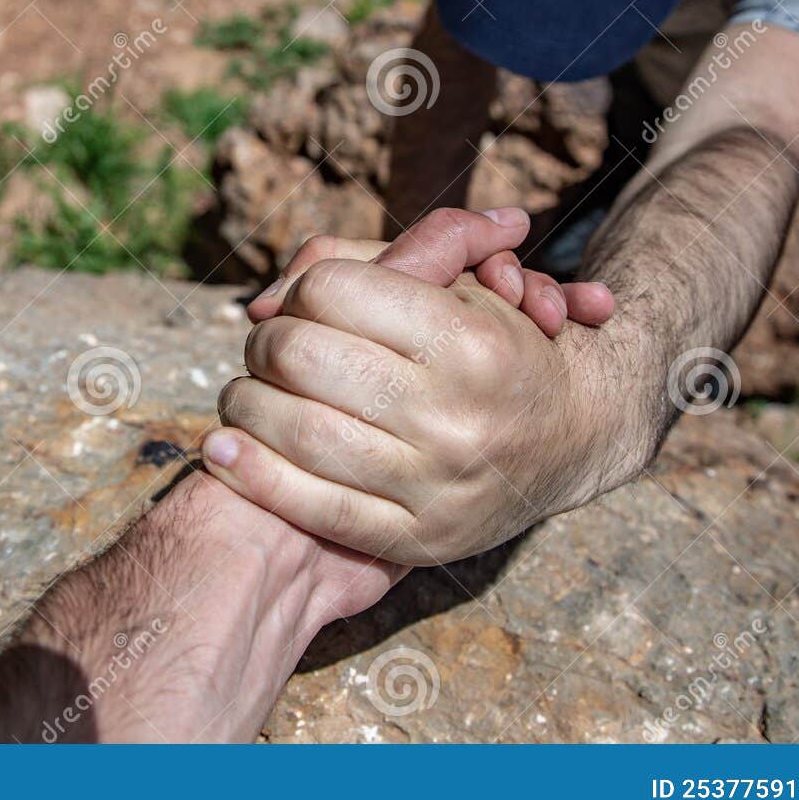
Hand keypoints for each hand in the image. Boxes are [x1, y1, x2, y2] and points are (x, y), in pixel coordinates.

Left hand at [205, 210, 634, 564]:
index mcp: (470, 339)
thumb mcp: (461, 283)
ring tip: (242, 394)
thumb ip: (371, 261)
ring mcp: (438, 482)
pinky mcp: (420, 538)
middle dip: (267, 343)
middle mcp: (456, 413)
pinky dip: (254, 473)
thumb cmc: (498, 345)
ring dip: (246, 404)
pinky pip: (316, 505)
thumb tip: (272, 294)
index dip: (305, 290)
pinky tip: (223, 448)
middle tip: (267, 346)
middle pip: (304, 356)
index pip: (334, 292)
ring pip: (300, 431)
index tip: (304, 302)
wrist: (575, 438)